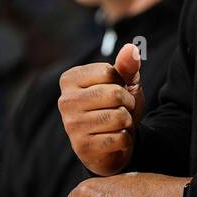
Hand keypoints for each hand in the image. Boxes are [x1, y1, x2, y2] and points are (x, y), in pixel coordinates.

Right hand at [59, 43, 143, 175]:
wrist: (112, 144)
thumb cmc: (115, 107)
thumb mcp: (123, 83)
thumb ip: (126, 65)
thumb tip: (131, 48)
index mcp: (70, 79)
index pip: (108, 72)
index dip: (121, 82)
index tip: (116, 90)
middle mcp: (65, 101)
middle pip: (114, 94)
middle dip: (127, 102)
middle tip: (122, 109)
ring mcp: (72, 125)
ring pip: (119, 117)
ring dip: (127, 121)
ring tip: (118, 123)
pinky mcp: (83, 147)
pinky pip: (120, 138)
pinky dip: (125, 139)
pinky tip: (114, 139)